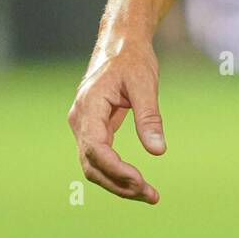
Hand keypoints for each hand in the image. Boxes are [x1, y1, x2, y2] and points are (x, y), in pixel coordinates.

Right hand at [68, 39, 165, 203]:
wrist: (121, 42)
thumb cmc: (133, 59)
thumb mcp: (145, 84)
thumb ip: (149, 118)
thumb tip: (158, 151)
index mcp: (89, 106)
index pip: (96, 149)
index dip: (116, 169)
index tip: (141, 181)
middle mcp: (80, 119)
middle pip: (92, 164)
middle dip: (119, 184)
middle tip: (151, 195)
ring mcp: (83, 125)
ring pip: (94, 165)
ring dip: (118, 183)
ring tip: (148, 194)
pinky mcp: (93, 128)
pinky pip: (101, 157)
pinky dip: (117, 171)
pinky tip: (137, 182)